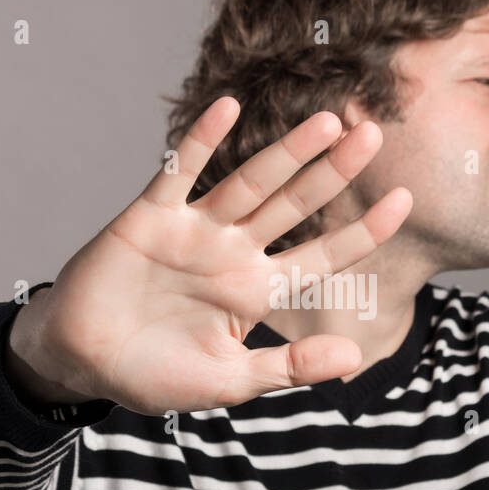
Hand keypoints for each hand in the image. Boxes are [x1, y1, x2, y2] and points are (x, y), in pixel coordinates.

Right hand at [7, 97, 410, 415]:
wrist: (83, 363)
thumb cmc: (155, 374)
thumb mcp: (230, 380)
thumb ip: (288, 366)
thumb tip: (353, 357)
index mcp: (258, 291)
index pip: (323, 257)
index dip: (363, 231)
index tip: (405, 202)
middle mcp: (234, 253)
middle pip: (295, 206)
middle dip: (333, 172)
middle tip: (373, 134)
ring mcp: (194, 231)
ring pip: (250, 183)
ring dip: (286, 151)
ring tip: (327, 121)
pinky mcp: (149, 218)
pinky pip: (179, 174)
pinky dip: (201, 142)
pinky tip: (229, 109)